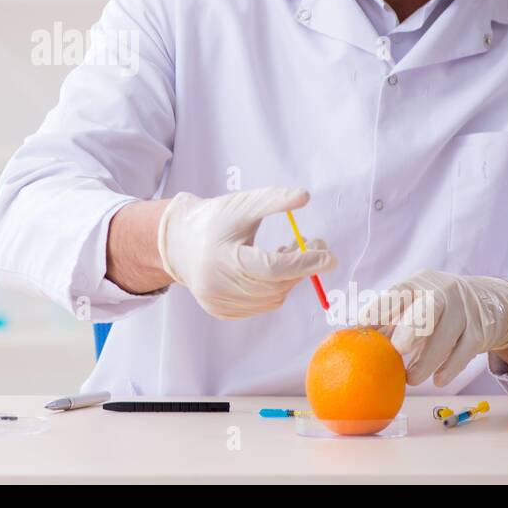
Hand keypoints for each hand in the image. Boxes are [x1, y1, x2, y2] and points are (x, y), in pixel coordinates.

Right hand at [157, 187, 336, 319]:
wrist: (178, 242)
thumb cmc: (212, 220)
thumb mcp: (242, 205)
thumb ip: (272, 200)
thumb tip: (304, 196)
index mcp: (221, 258)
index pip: (272, 268)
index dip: (303, 262)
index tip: (329, 256)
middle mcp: (216, 286)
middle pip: (275, 286)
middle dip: (302, 268)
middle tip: (315, 245)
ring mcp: (218, 302)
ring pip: (272, 299)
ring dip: (289, 279)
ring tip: (288, 252)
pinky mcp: (221, 310)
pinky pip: (261, 305)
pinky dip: (273, 289)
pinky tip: (271, 270)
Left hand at [359, 269, 507, 386]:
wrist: (486, 302)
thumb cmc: (435, 308)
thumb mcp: (414, 304)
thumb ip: (387, 319)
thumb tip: (349, 336)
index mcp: (418, 284)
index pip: (397, 293)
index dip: (380, 307)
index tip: (362, 323)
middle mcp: (443, 292)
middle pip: (430, 307)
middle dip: (413, 327)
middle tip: (399, 348)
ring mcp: (464, 311)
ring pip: (447, 335)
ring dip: (428, 360)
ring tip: (411, 379)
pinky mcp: (480, 330)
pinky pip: (465, 351)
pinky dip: (450, 368)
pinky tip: (439, 380)